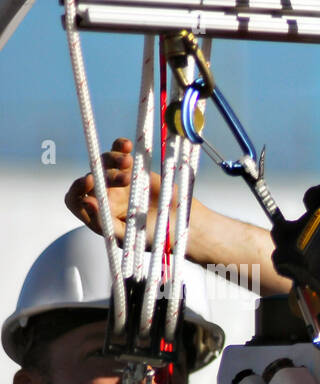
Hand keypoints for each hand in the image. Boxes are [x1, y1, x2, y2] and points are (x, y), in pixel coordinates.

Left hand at [64, 137, 193, 242]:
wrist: (181, 226)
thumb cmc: (154, 238)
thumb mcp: (127, 236)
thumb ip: (104, 221)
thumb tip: (85, 201)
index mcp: (98, 214)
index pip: (75, 199)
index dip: (77, 189)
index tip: (90, 182)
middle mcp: (103, 196)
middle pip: (91, 177)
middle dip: (104, 176)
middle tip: (124, 180)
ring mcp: (116, 181)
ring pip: (102, 162)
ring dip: (111, 159)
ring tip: (128, 163)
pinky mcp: (132, 169)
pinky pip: (119, 153)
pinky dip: (119, 147)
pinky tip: (126, 145)